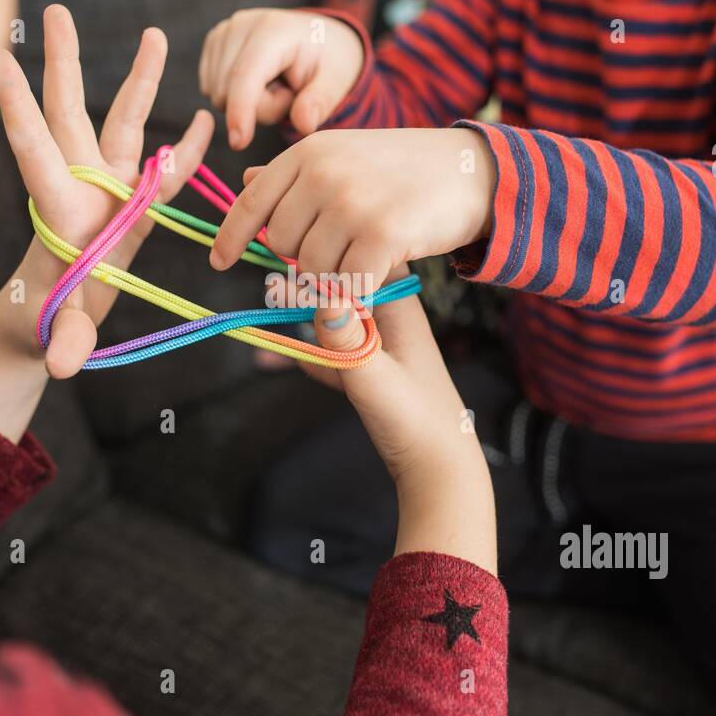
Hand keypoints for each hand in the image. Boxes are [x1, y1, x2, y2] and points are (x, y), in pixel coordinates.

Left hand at [0, 4, 215, 377]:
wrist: (53, 315)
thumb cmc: (46, 319)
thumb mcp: (56, 329)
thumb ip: (63, 342)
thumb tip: (61, 368)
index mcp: (58, 208)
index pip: (35, 150)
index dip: (19, 109)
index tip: (0, 61)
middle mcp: (80, 184)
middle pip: (70, 112)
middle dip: (63, 63)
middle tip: (54, 10)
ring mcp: (109, 187)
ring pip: (123, 123)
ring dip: (140, 81)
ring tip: (156, 35)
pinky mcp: (134, 202)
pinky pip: (166, 167)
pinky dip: (185, 146)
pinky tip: (208, 120)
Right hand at [198, 8, 362, 149]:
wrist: (314, 37)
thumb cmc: (326, 60)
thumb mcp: (336, 80)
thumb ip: (320, 102)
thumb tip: (304, 124)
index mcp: (274, 30)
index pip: (246, 75)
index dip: (240, 110)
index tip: (239, 143)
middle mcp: (241, 24)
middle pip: (230, 91)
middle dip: (260, 108)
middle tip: (289, 93)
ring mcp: (223, 31)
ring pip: (218, 93)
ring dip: (248, 102)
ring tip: (276, 84)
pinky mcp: (213, 42)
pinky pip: (211, 89)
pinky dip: (234, 94)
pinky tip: (258, 80)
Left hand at [209, 128, 495, 297]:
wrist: (472, 172)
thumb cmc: (404, 169)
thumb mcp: (344, 155)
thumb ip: (296, 175)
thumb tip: (243, 184)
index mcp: (307, 151)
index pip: (252, 200)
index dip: (231, 236)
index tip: (219, 262)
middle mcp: (322, 173)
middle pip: (282, 243)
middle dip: (305, 256)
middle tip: (344, 248)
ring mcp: (350, 203)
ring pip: (312, 269)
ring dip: (336, 274)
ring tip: (367, 254)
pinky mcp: (381, 235)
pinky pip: (346, 284)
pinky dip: (357, 291)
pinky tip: (377, 276)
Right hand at [312, 267, 495, 572]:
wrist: (437, 466)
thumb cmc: (414, 421)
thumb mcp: (374, 378)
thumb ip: (346, 340)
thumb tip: (323, 294)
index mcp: (395, 298)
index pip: (353, 249)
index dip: (315, 252)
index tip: (282, 268)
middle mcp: (386, 308)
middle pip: (334, 278)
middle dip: (303, 288)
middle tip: (278, 302)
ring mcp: (376, 335)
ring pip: (328, 311)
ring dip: (305, 321)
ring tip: (282, 330)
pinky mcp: (367, 361)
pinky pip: (329, 345)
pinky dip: (312, 354)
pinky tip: (298, 365)